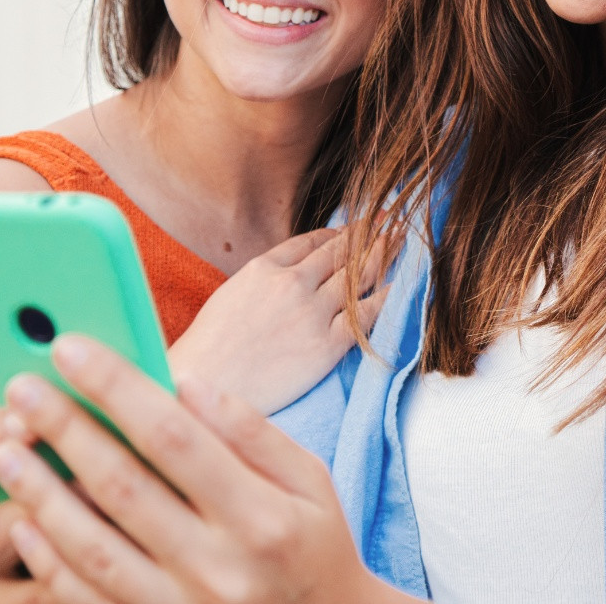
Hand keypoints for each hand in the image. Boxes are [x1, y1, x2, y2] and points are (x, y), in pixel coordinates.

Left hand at [0, 336, 419, 603]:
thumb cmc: (312, 545)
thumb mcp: (311, 483)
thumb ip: (253, 432)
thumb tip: (185, 382)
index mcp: (263, 517)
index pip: (176, 437)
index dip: (117, 388)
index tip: (70, 349)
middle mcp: (220, 567)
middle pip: (123, 487)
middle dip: (65, 430)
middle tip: (20, 387)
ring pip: (92, 548)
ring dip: (40, 494)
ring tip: (6, 448)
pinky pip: (86, 598)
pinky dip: (47, 560)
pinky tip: (23, 520)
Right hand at [166, 226, 384, 416]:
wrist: (204, 385)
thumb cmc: (209, 348)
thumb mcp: (231, 294)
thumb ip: (264, 278)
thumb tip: (290, 271)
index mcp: (264, 268)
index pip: (312, 241)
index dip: (339, 233)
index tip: (356, 227)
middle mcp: (292, 284)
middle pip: (341, 253)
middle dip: (369, 234)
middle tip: (392, 221)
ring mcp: (312, 313)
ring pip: (357, 276)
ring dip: (383, 255)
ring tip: (400, 240)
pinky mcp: (326, 346)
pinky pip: (366, 315)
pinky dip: (387, 297)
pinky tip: (401, 285)